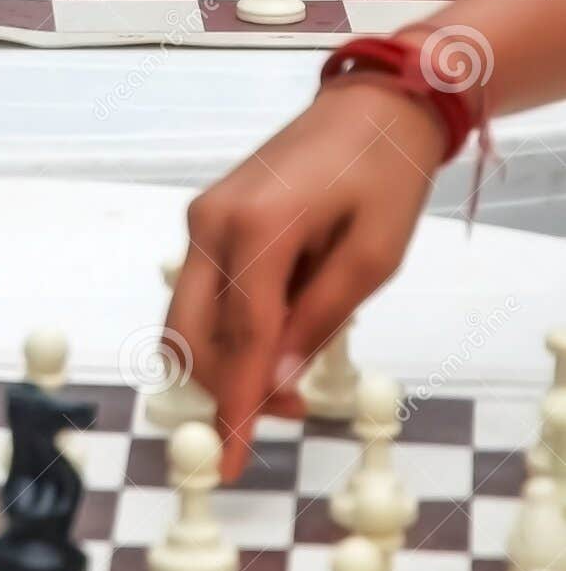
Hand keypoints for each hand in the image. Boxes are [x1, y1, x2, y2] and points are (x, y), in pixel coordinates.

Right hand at [164, 76, 446, 480]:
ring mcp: (203, 218)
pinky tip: (279, 327)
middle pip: (194, 335)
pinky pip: (203, 292)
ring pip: (189, 319)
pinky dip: (229, 327)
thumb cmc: (382, 176)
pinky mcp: (207, 219)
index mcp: (257, 227)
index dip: (236, 406)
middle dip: (230, 388)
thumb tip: (275, 383)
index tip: (231, 462)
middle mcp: (213, 222)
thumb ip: (319, 321)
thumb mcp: (372, 258)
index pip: (239, 338)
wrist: (369, 107)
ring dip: (227, 361)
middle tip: (294, 408)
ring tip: (291, 370)